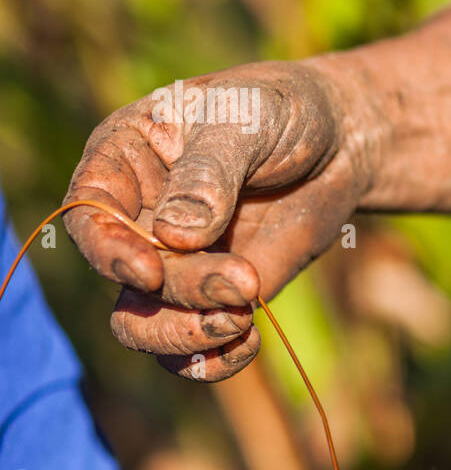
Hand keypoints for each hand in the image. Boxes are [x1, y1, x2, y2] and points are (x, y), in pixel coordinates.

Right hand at [64, 61, 371, 380]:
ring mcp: (176, 264)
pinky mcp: (219, 295)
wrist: (342, 139)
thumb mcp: (244, 121)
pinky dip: (215, 359)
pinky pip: (196, 347)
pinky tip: (249, 342)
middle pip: (126, 280)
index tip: (147, 272)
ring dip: (188, 334)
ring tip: (244, 318)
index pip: (89, 215)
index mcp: (123, 162)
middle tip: (242, 284)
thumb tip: (174, 236)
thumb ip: (208, 173)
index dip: (108, 251)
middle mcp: (138, 220)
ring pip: (147, 325)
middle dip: (178, 292)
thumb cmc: (282, 110)